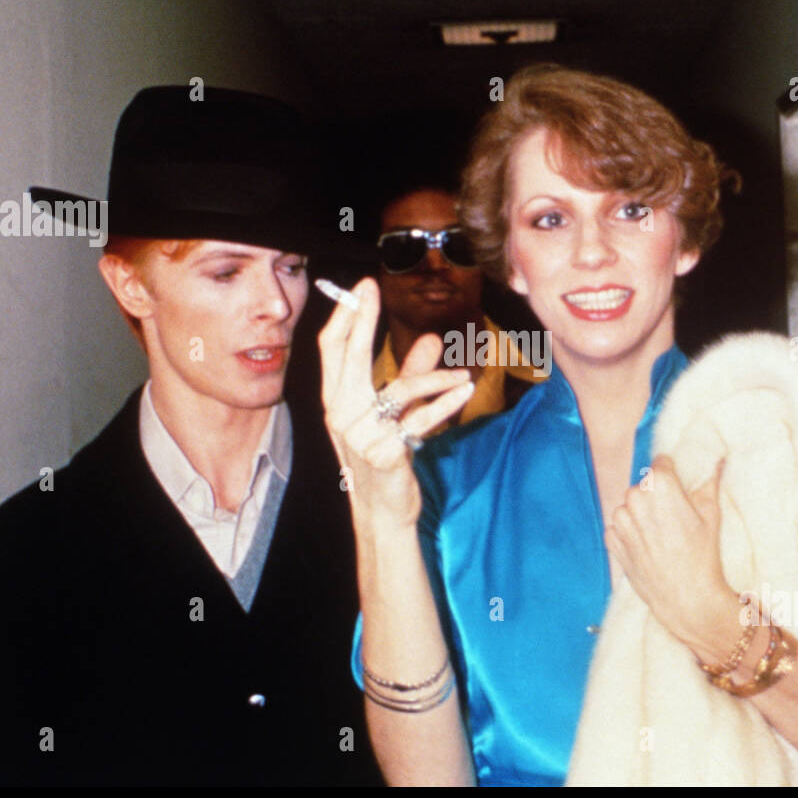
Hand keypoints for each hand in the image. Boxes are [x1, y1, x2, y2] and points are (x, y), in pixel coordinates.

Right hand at [317, 278, 473, 524]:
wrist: (383, 510)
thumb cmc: (385, 456)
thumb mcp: (393, 413)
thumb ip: (411, 375)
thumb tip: (432, 340)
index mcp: (336, 401)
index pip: (333, 352)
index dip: (345, 318)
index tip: (359, 287)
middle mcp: (341, 415)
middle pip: (349, 358)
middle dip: (361, 320)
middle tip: (372, 288)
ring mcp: (360, 436)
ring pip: (399, 391)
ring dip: (435, 378)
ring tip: (462, 373)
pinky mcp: (386, 454)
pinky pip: (420, 420)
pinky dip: (445, 405)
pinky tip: (465, 390)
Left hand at [603, 455, 740, 660]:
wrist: (687, 599)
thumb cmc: (703, 555)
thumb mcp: (712, 514)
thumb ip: (709, 480)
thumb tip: (717, 460)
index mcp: (659, 485)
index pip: (661, 463)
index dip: (672, 475)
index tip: (680, 489)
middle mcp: (635, 497)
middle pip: (644, 485)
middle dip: (656, 496)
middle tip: (674, 518)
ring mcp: (620, 520)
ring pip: (630, 505)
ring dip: (641, 514)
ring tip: (662, 536)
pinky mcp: (612, 540)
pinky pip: (619, 526)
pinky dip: (631, 533)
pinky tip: (649, 547)